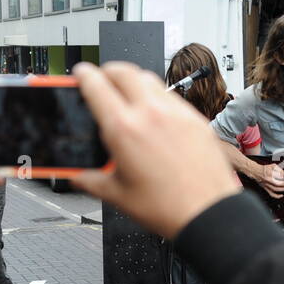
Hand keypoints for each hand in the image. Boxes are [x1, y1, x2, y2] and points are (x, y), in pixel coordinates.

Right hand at [70, 62, 239, 239]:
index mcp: (124, 129)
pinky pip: (172, 95)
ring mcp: (176, 113)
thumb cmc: (167, 207)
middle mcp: (150, 113)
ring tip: (127, 94)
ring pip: (149, 78)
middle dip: (107, 70)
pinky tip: (154, 113)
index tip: (81, 74)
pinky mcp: (195, 118)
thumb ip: (89, 180)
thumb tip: (76, 175)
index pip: (96, 84)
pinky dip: (157, 95)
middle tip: (102, 79)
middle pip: (123, 71)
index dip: (83, 74)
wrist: (208, 212)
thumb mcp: (116, 195)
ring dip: (133, 80)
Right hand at [255, 162, 283, 198]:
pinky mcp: (265, 188)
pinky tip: (281, 195)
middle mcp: (268, 179)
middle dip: (282, 184)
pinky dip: (277, 196)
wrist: (255, 172)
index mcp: (269, 173)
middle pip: (276, 183)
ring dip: (281, 189)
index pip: (278, 175)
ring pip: (274, 189)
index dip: (283, 176)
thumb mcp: (273, 166)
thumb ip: (279, 169)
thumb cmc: (264, 169)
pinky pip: (271, 193)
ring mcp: (266, 184)